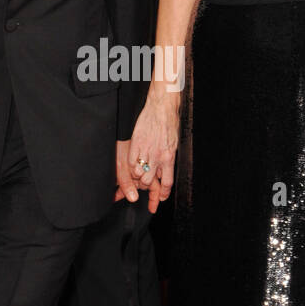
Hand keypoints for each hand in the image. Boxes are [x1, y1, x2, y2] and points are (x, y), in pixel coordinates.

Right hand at [124, 94, 180, 212]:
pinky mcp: (136, 144)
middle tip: (144, 181)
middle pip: (148, 181)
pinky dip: (131, 165)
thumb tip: (163, 171)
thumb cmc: (169, 124)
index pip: (166, 182)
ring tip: (138, 171)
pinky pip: (130, 162)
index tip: (159, 198)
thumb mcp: (173, 145)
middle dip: (145, 184)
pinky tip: (132, 163)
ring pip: (138, 174)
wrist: (162, 108)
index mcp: (169, 158)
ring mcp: (146, 151)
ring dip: (137, 175)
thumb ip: (167, 159)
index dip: (162, 193)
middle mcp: (158, 157)